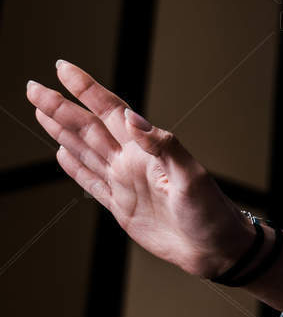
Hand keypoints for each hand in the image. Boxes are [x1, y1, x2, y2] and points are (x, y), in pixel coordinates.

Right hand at [26, 61, 253, 278]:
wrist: (215, 248)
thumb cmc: (211, 211)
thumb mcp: (191, 176)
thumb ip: (164, 145)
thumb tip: (132, 118)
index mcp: (147, 149)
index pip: (111, 110)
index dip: (87, 89)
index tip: (63, 68)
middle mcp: (132, 161)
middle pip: (88, 127)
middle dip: (60, 106)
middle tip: (32, 87)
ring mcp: (125, 182)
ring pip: (85, 149)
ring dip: (62, 130)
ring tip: (41, 110)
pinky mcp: (121, 205)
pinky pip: (91, 181)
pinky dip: (74, 166)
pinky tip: (61, 152)